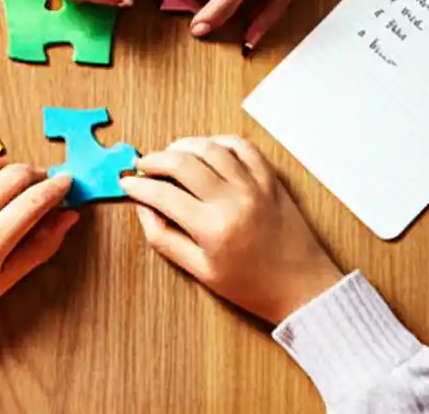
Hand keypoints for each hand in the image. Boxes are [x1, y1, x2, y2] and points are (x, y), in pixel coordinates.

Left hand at [0, 157, 78, 337]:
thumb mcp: (5, 282)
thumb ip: (39, 247)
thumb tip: (68, 217)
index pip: (34, 201)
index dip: (57, 187)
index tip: (66, 181)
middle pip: (11, 177)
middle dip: (35, 173)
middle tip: (43, 180)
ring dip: (3, 163)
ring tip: (13, 173)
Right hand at [121, 136, 342, 324]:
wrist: (301, 287)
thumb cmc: (250, 286)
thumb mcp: (199, 271)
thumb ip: (164, 238)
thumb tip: (142, 208)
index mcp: (213, 228)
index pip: (163, 195)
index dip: (139, 187)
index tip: (127, 184)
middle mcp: (233, 200)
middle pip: (183, 163)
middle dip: (155, 160)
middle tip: (143, 165)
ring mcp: (254, 186)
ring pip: (210, 148)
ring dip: (184, 145)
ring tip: (169, 154)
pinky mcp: (270, 179)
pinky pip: (242, 147)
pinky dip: (219, 141)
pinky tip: (206, 148)